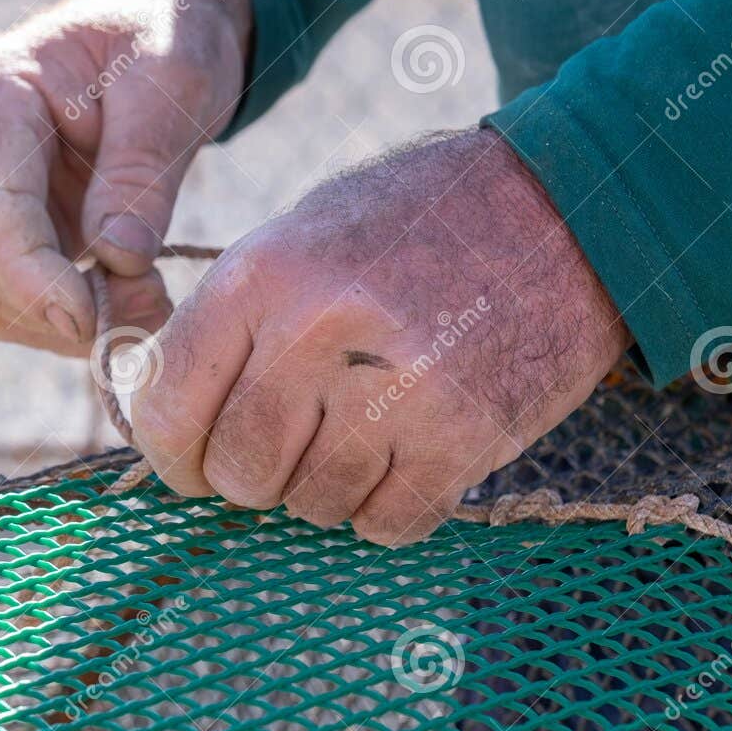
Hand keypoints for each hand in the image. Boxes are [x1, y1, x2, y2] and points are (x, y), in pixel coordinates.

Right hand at [0, 0, 249, 355]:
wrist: (153, 31)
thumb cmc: (162, 37)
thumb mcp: (172, 85)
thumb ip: (141, 173)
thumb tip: (116, 261)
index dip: (34, 278)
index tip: (90, 320)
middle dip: (57, 312)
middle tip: (149, 309)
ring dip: (62, 328)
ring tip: (146, 303)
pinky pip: (11, 301)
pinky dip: (63, 320)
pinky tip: (122, 300)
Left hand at [131, 129, 631, 546]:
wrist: (567, 205)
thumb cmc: (413, 225)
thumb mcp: (299, 236)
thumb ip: (229, 328)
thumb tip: (164, 423)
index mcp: (263, 276)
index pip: (169, 408)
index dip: (171, 456)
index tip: (191, 466)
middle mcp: (320, 333)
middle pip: (239, 472)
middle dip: (251, 478)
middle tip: (285, 450)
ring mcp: (397, 391)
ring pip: (310, 506)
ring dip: (323, 490)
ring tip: (358, 433)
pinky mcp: (466, 438)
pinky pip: (384, 525)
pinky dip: (384, 510)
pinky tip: (403, 459)